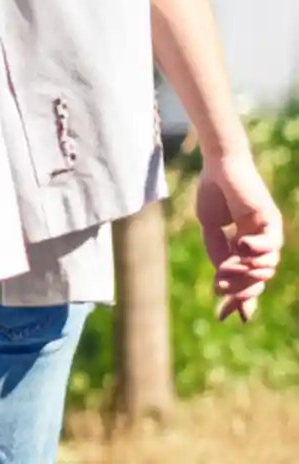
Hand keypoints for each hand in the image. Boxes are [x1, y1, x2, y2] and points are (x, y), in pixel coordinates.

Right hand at [196, 153, 284, 322]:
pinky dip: (257, 251)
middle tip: (218, 289)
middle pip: (259, 280)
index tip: (221, 317)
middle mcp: (261, 243)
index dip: (236, 301)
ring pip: (266, 267)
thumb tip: (223, 283)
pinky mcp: (269, 219)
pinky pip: (271, 245)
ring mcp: (267, 232)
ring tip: (224, 269)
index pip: (247, 282)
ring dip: (245, 274)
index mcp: (245, 248)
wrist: (216, 166)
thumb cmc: (212, 192)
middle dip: (240, 291)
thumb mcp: (210, 230)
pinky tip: (240, 246)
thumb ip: (219, 253)